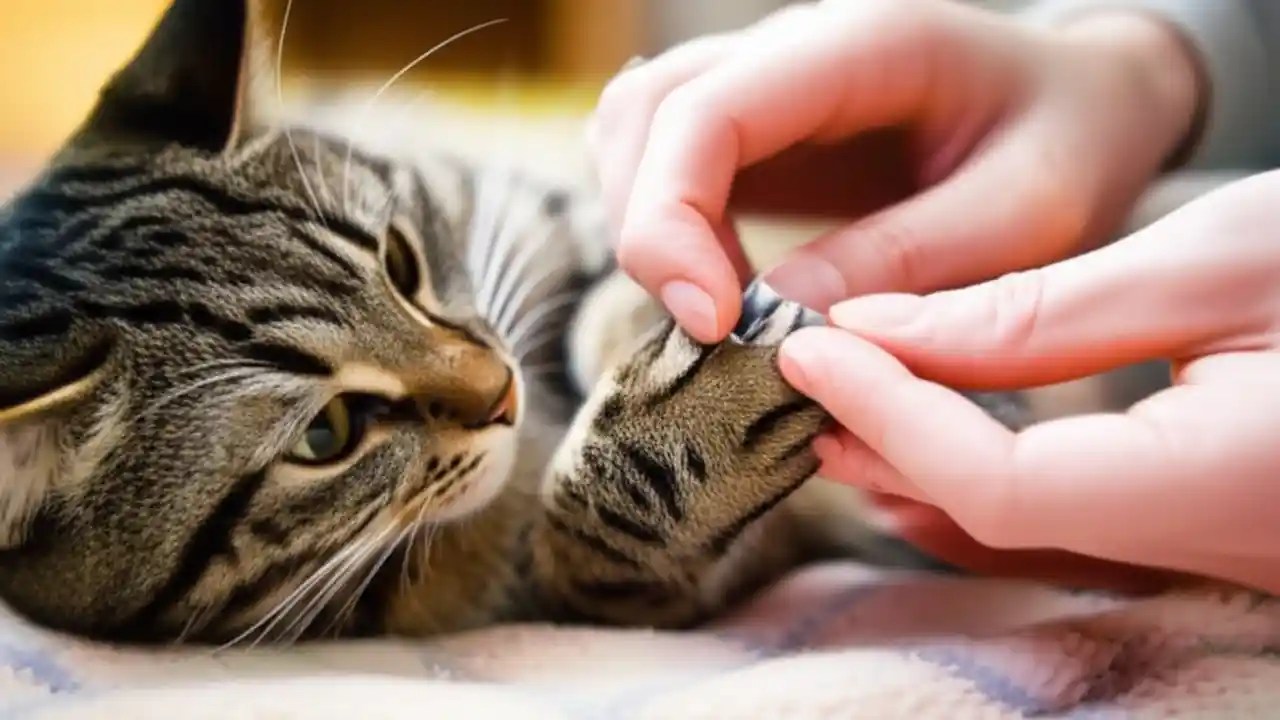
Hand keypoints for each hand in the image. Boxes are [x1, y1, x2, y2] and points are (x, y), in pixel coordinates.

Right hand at [590, 0, 1200, 341]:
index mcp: (865, 43)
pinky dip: (668, 236)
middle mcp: (793, 48)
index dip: (674, 217)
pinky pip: (665, 167)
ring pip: (634, 134)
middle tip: (718, 337)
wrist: (1086, 105)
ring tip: (727, 320)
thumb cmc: (1073, 144)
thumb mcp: (1030, 211)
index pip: (707, 109)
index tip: (716, 324)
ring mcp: (765, 85)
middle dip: (651, 235)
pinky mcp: (757, 131)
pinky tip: (729, 292)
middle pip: (644, 115)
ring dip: (652, 236)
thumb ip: (910, 261)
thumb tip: (779, 324)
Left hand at [778, 171, 1279, 593]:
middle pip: (993, 523)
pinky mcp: (1197, 528)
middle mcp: (1213, 546)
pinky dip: (971, 479)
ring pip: (1018, 537)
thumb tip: (883, 328)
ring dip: (912, 467)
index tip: (810, 347)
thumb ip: (1043, 313)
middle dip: (879, 446)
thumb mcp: (1219, 260)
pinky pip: (1058, 527)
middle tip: (797, 373)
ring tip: (835, 397)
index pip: (1002, 486)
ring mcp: (1206, 551)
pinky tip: (919, 429)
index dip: (890, 418)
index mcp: (1225, 484)